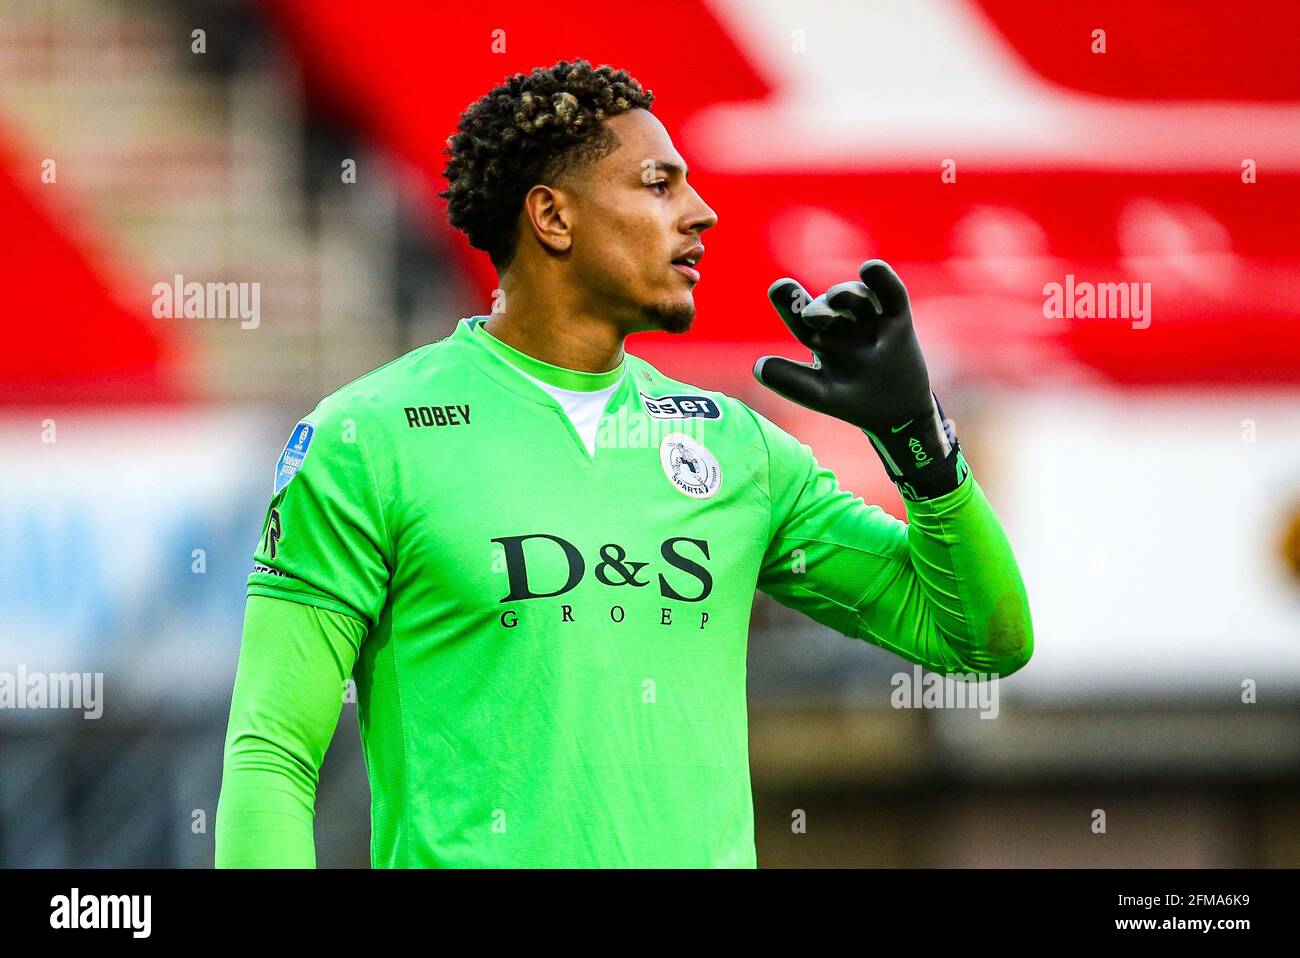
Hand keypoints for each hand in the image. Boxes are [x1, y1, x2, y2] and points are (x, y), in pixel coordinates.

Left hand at [754, 259, 962, 496]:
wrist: (899, 415)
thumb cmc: (852, 403)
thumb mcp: (820, 395)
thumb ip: (791, 382)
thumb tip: (758, 367)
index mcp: (819, 337)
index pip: (799, 315)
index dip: (788, 300)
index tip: (779, 288)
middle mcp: (842, 323)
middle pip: (827, 304)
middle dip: (820, 305)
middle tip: (813, 316)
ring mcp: (869, 319)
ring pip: (855, 296)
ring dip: (846, 294)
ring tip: (839, 300)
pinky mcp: (897, 318)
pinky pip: (890, 292)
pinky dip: (881, 278)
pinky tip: (869, 268)